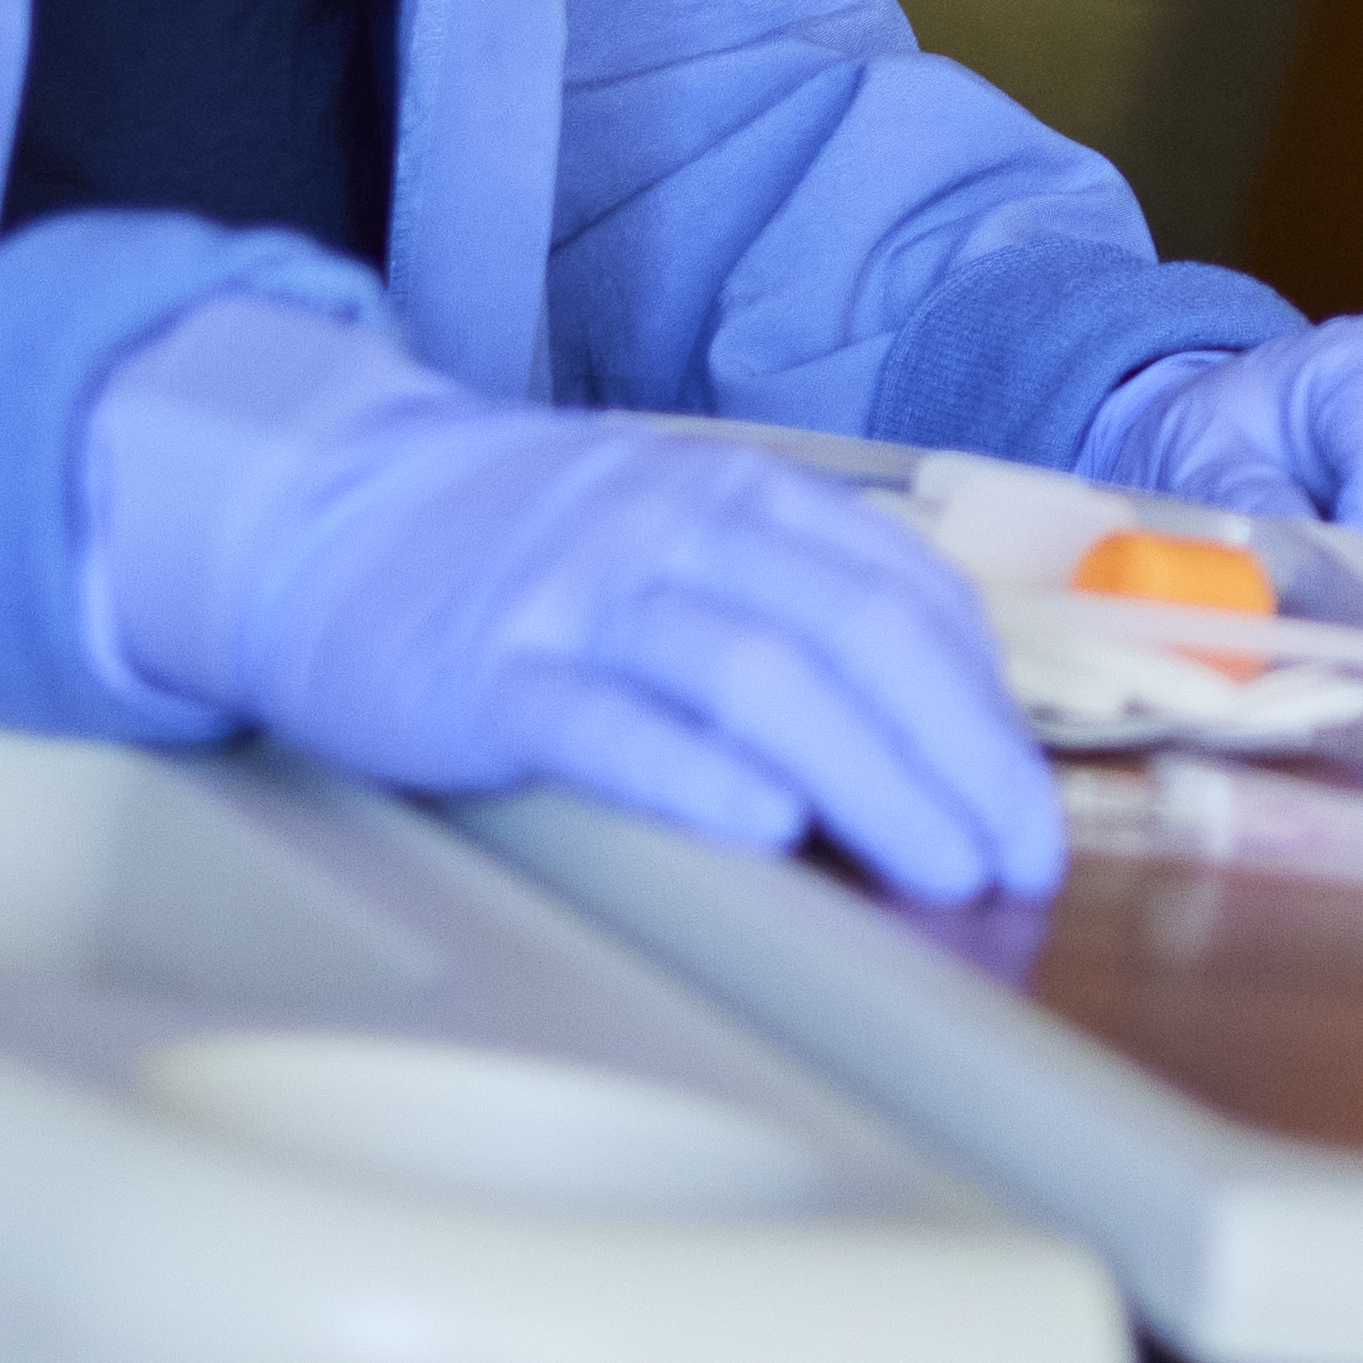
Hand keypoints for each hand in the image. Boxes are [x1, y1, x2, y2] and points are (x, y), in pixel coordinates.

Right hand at [86, 303, 1059, 895]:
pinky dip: (699, 773)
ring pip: (756, 673)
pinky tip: (770, 825)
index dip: (985, 710)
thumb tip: (943, 733)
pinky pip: (610, 721)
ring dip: (869, 778)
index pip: (902, 596)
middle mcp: (675, 526)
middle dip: (954, 757)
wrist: (327, 512)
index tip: (1035, 810)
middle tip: (1016, 860)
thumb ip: (797, 602)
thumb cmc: (534, 557)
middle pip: (853, 635)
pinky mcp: (490, 669)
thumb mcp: (681, 543)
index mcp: (743, 495)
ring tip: (939, 867)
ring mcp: (581, 593)